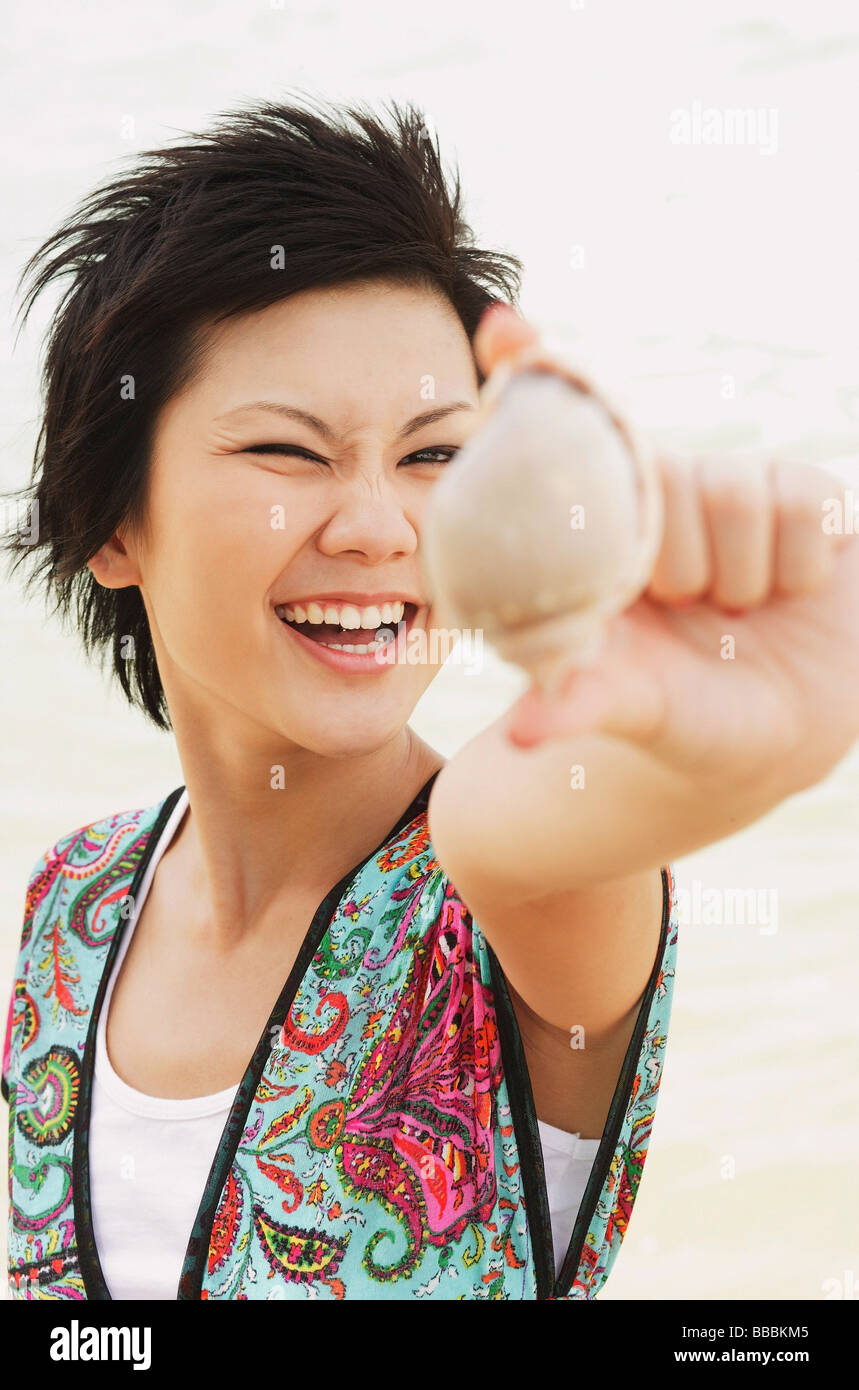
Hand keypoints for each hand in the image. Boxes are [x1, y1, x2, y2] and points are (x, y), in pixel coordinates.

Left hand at [474, 305, 858, 796]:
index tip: (505, 329)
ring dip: (738, 574)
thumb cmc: (679, 716)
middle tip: (682, 609)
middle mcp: (664, 497)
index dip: (540, 371)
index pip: (568, 431)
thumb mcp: (626, 707)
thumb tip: (519, 734)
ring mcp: (736, 493)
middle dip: (673, 561)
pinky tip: (789, 592)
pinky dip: (795, 564)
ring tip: (734, 611)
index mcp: (602, 528)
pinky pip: (803, 500)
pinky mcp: (810, 501)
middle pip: (661, 468)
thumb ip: (575, 705)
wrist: (776, 738)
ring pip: (736, 488)